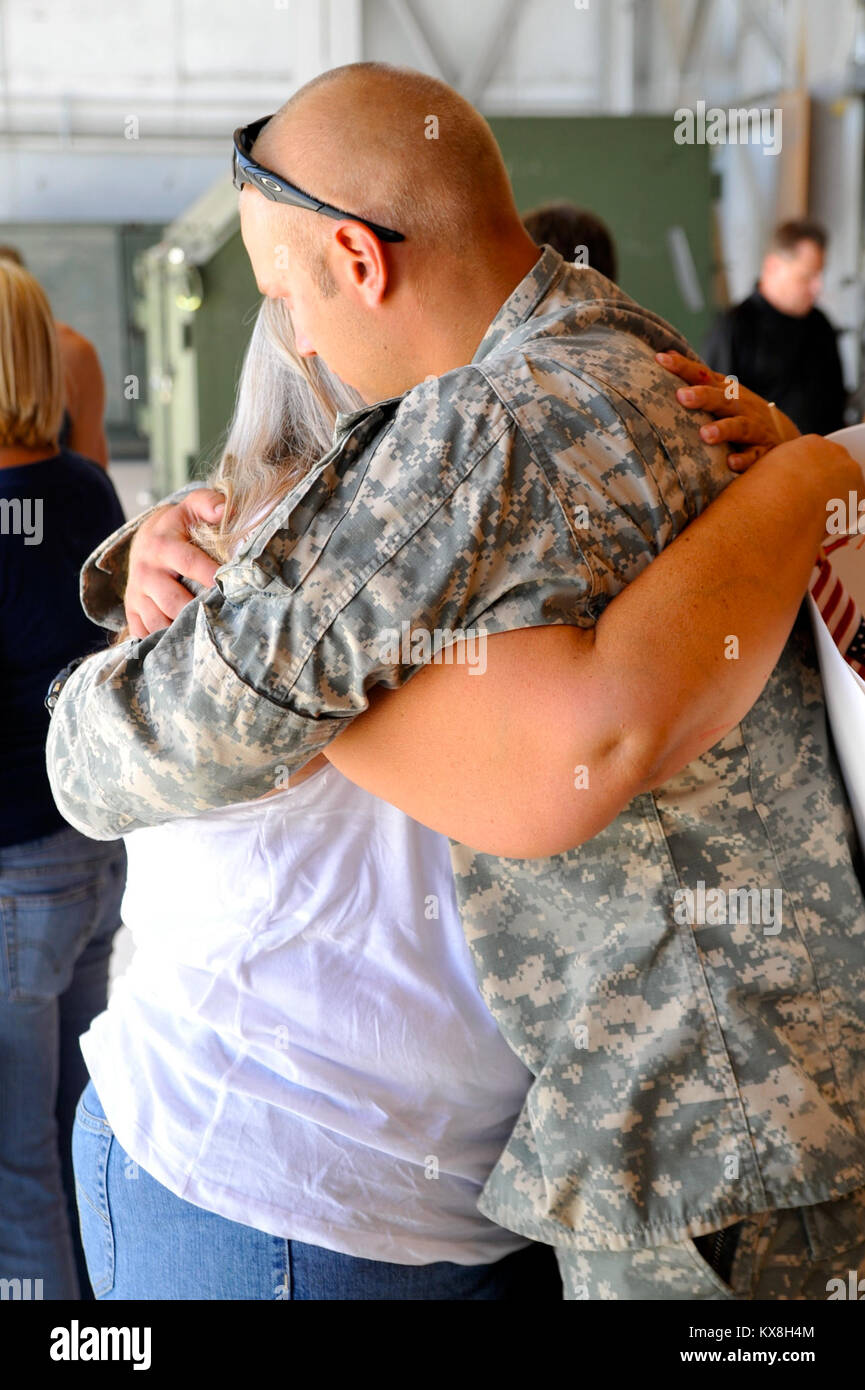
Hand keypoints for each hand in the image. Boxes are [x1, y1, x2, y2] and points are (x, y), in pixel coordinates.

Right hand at [125, 489, 224, 637]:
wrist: (146, 538)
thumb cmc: (180, 525)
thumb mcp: (192, 506)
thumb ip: (209, 503)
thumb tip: (224, 510)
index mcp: (163, 545)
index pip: (189, 563)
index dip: (210, 576)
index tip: (231, 587)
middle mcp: (146, 570)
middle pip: (172, 600)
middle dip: (196, 612)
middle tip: (222, 620)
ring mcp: (137, 593)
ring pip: (157, 620)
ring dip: (181, 630)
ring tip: (206, 635)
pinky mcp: (132, 610)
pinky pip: (143, 633)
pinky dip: (161, 641)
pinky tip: (183, 643)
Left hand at [656, 350, 799, 471]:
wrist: (781, 432)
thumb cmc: (739, 409)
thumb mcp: (720, 390)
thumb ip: (696, 376)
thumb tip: (664, 354)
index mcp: (726, 391)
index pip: (703, 375)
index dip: (683, 367)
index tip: (660, 359)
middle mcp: (740, 406)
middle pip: (721, 399)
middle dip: (702, 397)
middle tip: (682, 396)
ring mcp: (752, 427)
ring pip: (738, 427)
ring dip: (723, 430)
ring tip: (705, 435)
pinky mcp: (761, 450)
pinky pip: (753, 456)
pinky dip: (744, 460)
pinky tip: (731, 463)